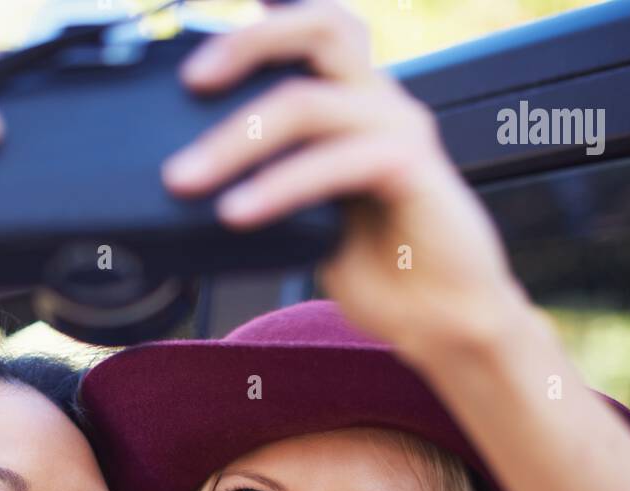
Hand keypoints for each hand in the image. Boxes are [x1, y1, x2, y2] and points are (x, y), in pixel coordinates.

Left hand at [162, 0, 524, 368]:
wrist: (443, 321)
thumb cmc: (384, 274)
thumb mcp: (308, 222)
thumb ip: (271, 183)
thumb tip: (193, 179)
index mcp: (358, 105)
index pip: (315, 31)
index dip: (267, 20)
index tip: (202, 40)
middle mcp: (381, 104)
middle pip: (319, 29)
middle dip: (247, 44)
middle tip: (192, 82)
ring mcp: (399, 130)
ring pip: (307, 101)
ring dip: (235, 138)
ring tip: (186, 178)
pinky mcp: (411, 168)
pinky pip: (332, 161)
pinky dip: (276, 186)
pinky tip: (237, 211)